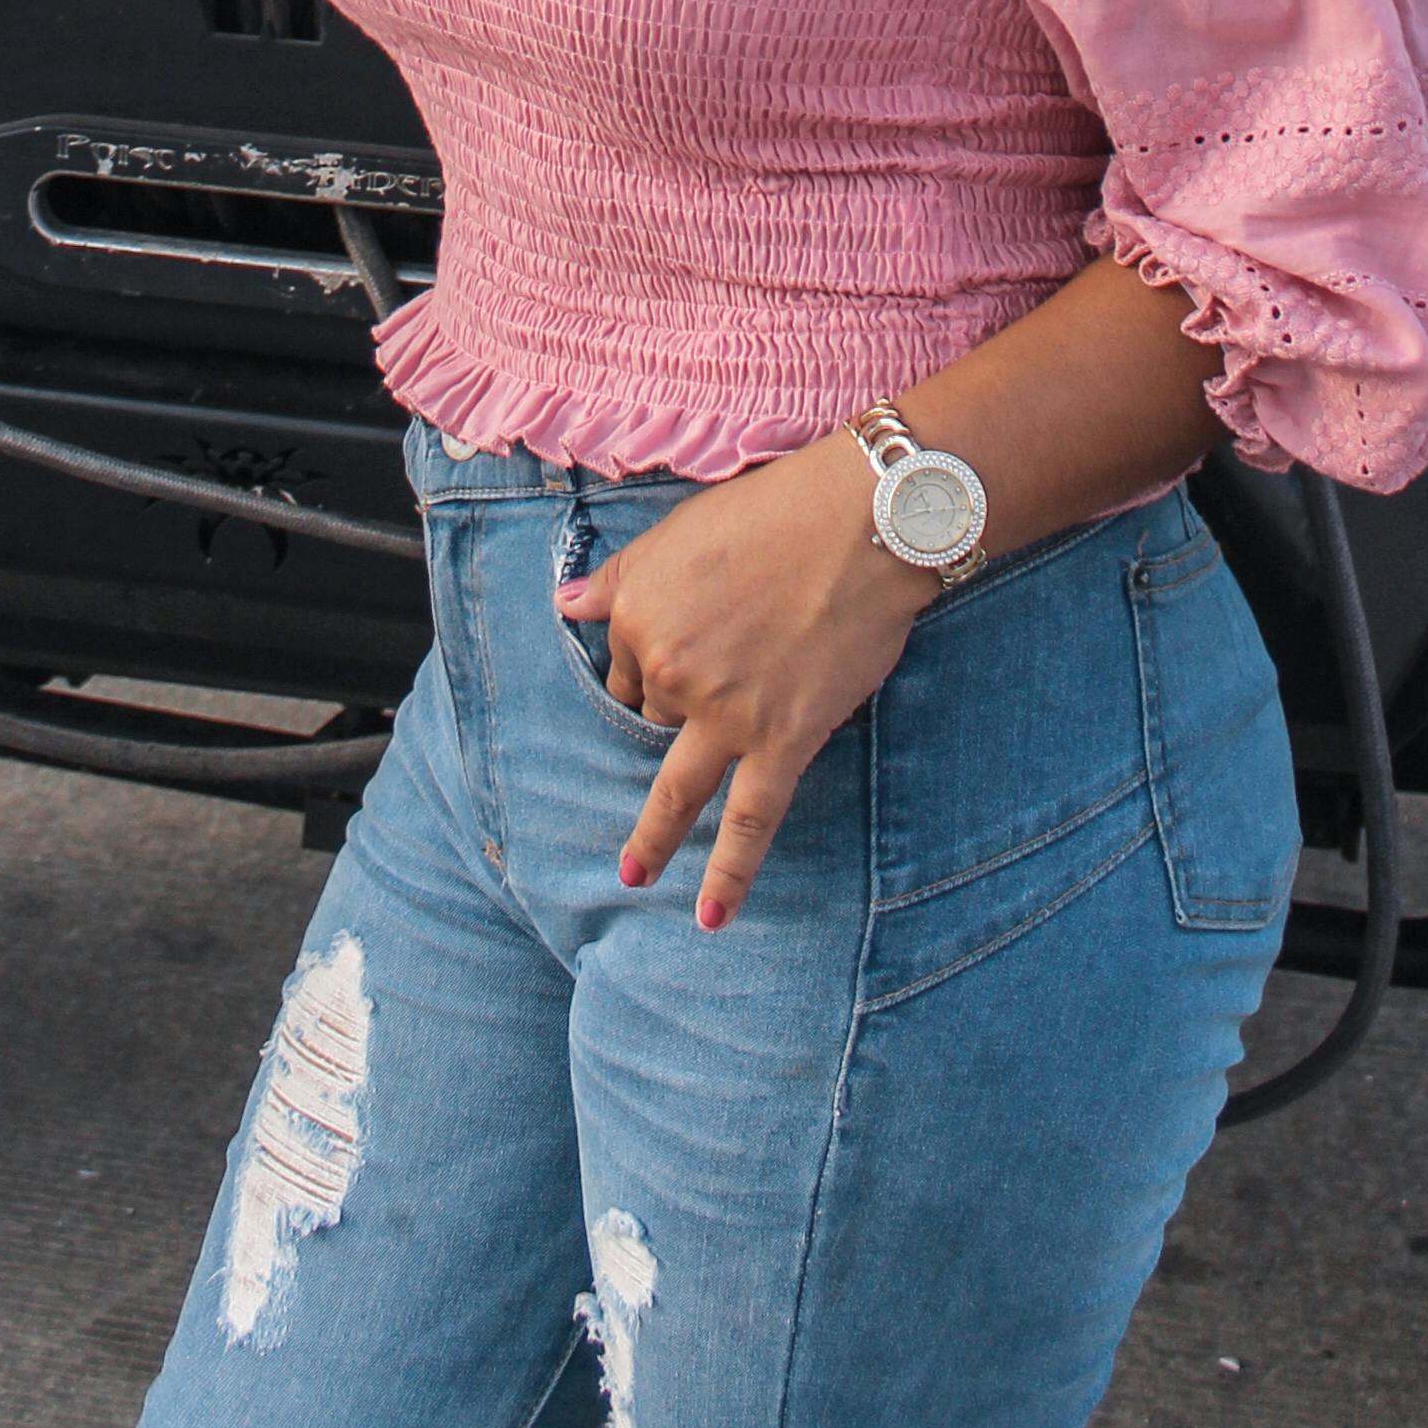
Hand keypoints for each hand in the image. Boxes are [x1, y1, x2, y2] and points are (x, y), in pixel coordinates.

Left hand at [555, 438, 933, 928]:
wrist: (861, 523)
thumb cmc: (775, 511)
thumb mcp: (680, 530)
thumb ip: (621, 576)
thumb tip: (566, 602)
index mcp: (640, 615)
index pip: (628, 658)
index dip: (654, 653)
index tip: (692, 637)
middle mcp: (671, 670)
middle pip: (653, 712)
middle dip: (671, 710)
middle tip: (712, 689)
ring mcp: (725, 715)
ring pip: (678, 787)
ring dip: (652, 839)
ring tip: (633, 877)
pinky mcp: (782, 742)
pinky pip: (749, 821)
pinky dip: (729, 873)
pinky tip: (710, 915)